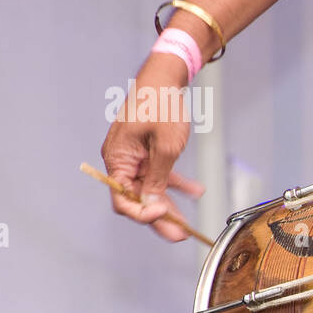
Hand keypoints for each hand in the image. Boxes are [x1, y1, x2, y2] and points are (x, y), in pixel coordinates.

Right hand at [99, 55, 204, 241]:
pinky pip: (159, 174)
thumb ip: (158, 177)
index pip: (121, 199)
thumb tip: (151, 204)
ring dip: (168, 206)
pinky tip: (195, 192)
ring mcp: (134, 157)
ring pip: (150, 190)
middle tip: (180, 235)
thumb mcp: (166, 145)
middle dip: (159, 218)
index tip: (164, 215)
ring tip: (187, 225)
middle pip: (137, 199)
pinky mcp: (147, 153)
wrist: (165, 77)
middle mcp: (120, 161)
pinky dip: (175, 184)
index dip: (142, 213)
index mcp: (117, 159)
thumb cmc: (161, 105)